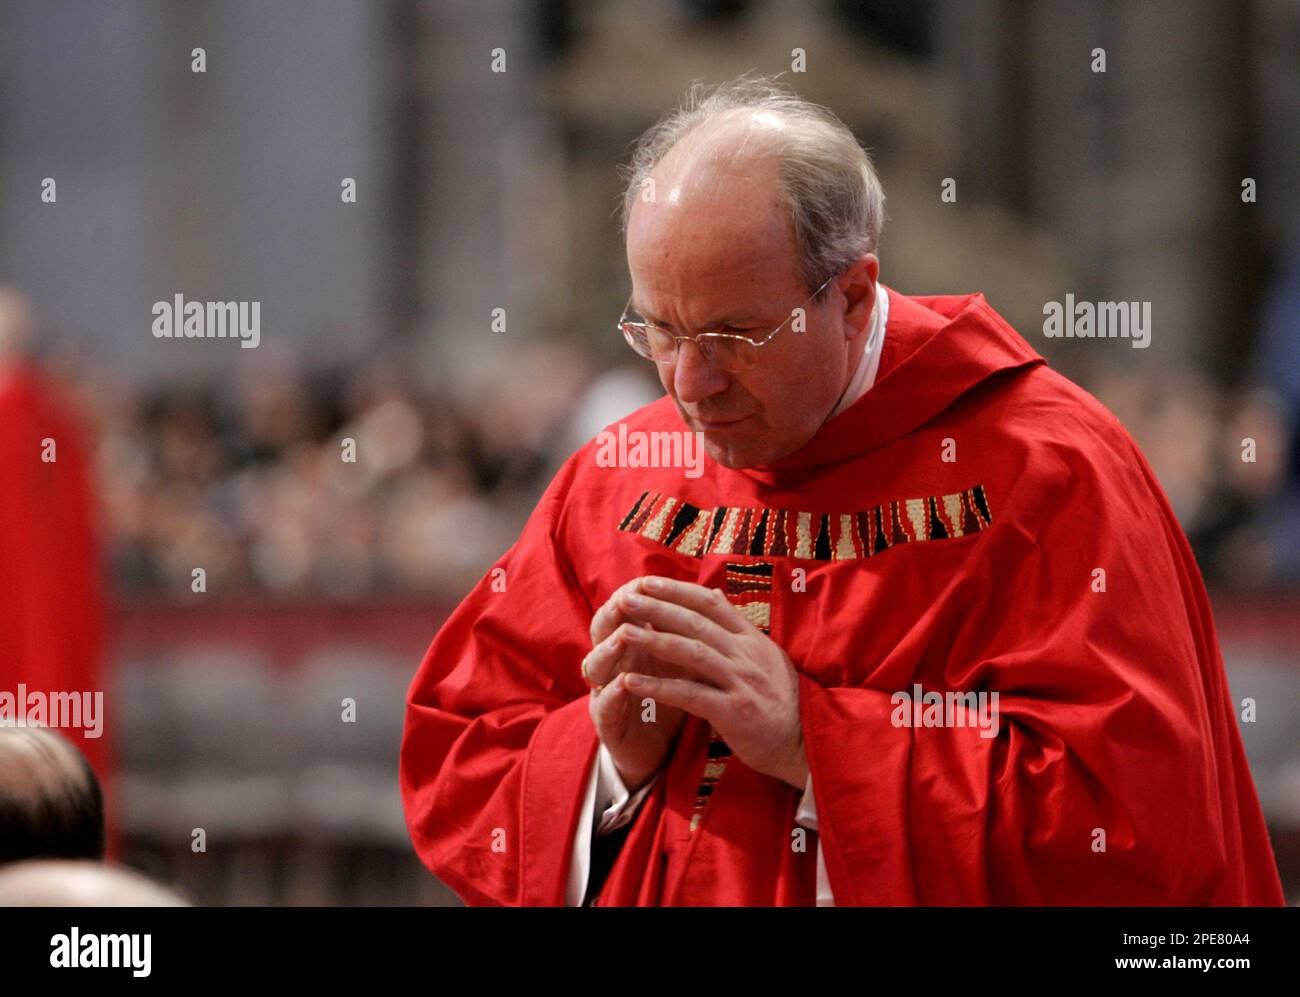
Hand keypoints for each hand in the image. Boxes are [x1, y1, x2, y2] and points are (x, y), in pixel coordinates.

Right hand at [585, 578, 688, 791]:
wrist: (659, 752)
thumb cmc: (670, 699)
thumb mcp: (683, 662)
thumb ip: (690, 630)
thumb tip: (712, 593)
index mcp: (631, 645)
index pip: (624, 611)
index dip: (632, 596)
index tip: (646, 581)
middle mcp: (613, 664)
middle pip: (602, 630)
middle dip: (614, 613)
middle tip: (627, 599)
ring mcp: (605, 693)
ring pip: (597, 665)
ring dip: (609, 649)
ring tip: (623, 636)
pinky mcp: (607, 724)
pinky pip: (604, 705)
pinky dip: (613, 693)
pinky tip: (624, 683)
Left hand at [614, 576, 809, 789]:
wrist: (805, 742)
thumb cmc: (780, 701)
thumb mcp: (765, 656)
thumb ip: (737, 628)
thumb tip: (715, 594)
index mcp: (752, 639)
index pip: (711, 603)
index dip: (677, 590)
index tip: (647, 582)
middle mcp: (747, 654)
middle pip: (696, 622)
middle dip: (658, 607)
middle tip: (625, 596)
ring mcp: (741, 682)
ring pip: (691, 652)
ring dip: (653, 640)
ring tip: (623, 632)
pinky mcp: (734, 712)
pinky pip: (690, 695)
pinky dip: (659, 688)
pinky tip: (632, 683)